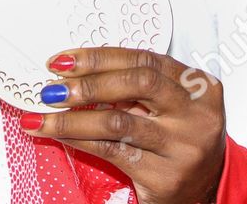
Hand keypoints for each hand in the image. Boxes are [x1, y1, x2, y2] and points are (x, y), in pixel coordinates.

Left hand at [21, 47, 226, 203]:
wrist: (203, 192)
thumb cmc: (181, 142)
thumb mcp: (172, 106)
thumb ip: (139, 86)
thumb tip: (78, 72)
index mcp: (200, 86)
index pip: (144, 59)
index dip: (99, 57)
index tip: (65, 60)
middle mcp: (196, 115)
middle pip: (137, 83)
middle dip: (88, 82)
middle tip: (54, 88)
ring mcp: (183, 147)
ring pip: (118, 122)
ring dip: (72, 118)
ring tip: (43, 116)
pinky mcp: (166, 177)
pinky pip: (111, 151)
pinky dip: (79, 140)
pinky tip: (61, 135)